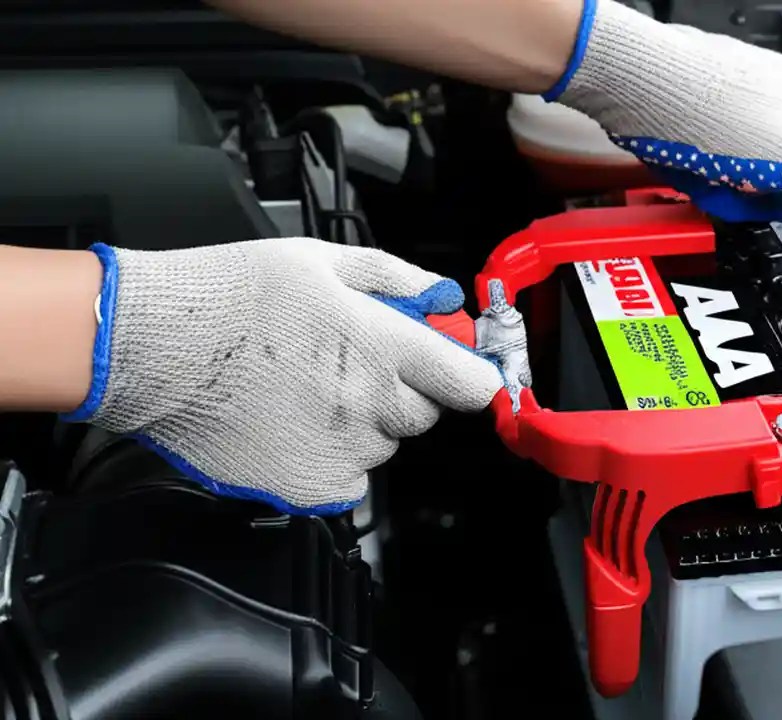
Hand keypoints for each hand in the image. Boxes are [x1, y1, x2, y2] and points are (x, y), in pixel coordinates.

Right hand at [63, 239, 504, 514]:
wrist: (153, 345)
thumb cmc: (230, 295)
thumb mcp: (322, 260)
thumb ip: (397, 279)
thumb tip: (443, 296)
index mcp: (381, 345)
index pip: (470, 383)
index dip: (472, 377)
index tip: (463, 372)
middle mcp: (369, 404)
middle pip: (424, 414)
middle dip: (402, 391)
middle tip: (350, 365)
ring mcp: (340, 451)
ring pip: (383, 444)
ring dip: (362, 423)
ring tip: (306, 390)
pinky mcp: (309, 486)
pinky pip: (349, 480)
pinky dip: (332, 458)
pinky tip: (294, 425)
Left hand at [547, 0, 781, 234]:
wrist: (629, 83)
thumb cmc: (705, 103)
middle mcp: (775, 101)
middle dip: (767, 199)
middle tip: (748, 198)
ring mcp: (733, 113)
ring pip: (747, 178)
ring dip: (729, 193)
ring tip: (711, 180)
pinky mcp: (695, 125)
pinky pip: (709, 170)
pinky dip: (700, 181)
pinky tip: (688, 174)